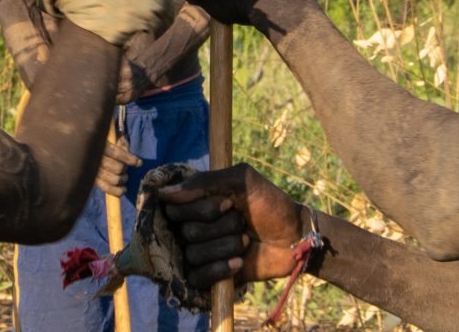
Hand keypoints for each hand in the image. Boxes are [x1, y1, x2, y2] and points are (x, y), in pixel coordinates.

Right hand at [97, 133, 139, 193]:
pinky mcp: (93, 181)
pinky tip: (123, 189)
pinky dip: (118, 191)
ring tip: (124, 176)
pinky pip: (107, 189)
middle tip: (125, 167)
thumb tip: (127, 149)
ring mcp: (93, 173)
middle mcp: (95, 160)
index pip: (116, 154)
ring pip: (114, 180)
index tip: (139, 163)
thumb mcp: (111, 138)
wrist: (84, 153)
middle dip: (125, 168)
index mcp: (98, 146)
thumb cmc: (102, 144)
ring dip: (123, 179)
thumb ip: (120, 143)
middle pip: (118, 168)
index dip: (130, 159)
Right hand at [157, 164, 307, 287]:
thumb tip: (163, 194)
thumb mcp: (241, 180)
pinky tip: (240, 262)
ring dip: (226, 246)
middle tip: (242, 222)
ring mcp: (202, 252)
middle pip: (186, 231)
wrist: (294, 237)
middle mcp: (195, 226)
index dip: (201, 208)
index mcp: (198, 202)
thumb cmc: (270, 204)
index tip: (229, 203)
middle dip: (221, 227)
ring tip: (247, 241)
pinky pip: (198, 277)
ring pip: (194, 254)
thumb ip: (203, 182)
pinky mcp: (210, 276)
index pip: (174, 208)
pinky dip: (221, 269)